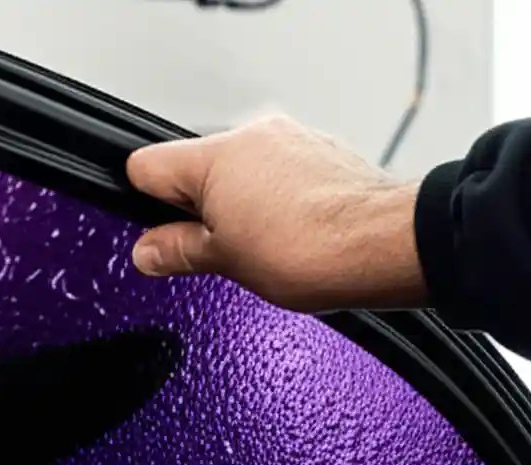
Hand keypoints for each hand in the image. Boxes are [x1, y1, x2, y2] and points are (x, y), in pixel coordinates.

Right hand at [126, 115, 427, 312]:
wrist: (384, 246)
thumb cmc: (315, 249)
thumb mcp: (226, 262)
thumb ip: (177, 251)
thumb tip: (148, 251)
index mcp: (215, 156)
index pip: (146, 165)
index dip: (146, 204)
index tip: (162, 234)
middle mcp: (252, 136)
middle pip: (197, 168)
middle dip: (200, 209)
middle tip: (220, 251)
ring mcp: (290, 139)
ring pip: (242, 171)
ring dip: (243, 204)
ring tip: (265, 246)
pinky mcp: (322, 151)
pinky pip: (281, 172)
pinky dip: (280, 200)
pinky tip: (295, 234)